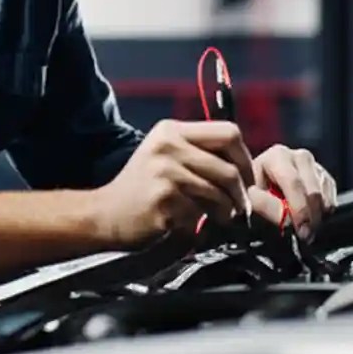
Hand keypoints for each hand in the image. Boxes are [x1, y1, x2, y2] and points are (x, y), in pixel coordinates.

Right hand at [94, 120, 255, 246]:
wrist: (106, 213)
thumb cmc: (143, 188)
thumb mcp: (166, 156)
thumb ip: (199, 152)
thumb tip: (244, 164)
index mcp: (171, 130)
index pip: (229, 132)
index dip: (245, 158)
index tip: (245, 179)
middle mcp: (167, 145)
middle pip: (229, 167)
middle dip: (241, 192)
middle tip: (240, 207)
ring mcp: (164, 171)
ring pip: (220, 192)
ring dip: (226, 211)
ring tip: (219, 217)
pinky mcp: (164, 197)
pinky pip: (201, 212)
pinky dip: (201, 221)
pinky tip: (190, 223)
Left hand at [250, 145, 336, 241]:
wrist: (258, 189)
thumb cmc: (251, 193)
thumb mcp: (250, 198)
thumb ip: (265, 205)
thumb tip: (286, 219)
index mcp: (276, 156)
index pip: (293, 182)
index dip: (299, 208)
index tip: (301, 231)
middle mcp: (298, 157)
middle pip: (313, 191)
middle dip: (310, 217)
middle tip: (305, 236)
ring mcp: (315, 166)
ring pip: (324, 197)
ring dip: (317, 217)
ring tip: (305, 230)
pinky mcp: (324, 178)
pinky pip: (331, 199)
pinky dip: (323, 213)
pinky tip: (310, 219)